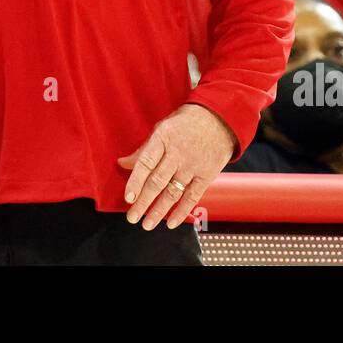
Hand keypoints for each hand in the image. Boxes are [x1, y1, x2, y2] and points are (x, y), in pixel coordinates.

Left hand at [117, 104, 236, 229]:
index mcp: (163, 138)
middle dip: (143, 202)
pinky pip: (192, 197)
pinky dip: (181, 211)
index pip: (146, 163)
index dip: (135, 181)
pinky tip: (170, 223)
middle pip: (157, 182)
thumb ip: (144, 149)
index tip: (128, 198)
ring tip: (147, 224)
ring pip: (173, 192)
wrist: (219, 118)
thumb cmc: (186, 122)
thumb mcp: (162, 128)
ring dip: (159, 211)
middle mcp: (177, 153)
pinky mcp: (206, 175)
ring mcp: (192, 165)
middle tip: (132, 217)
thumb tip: (123, 163)